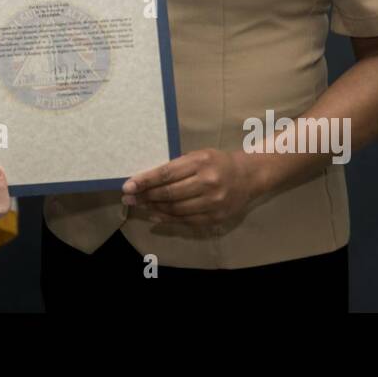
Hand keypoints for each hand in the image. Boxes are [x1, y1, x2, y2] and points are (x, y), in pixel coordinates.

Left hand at [121, 148, 260, 228]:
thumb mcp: (198, 155)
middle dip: (145, 196)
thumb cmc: (217, 162)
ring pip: (176, 209)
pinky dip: (168, 219)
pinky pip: (186, 220)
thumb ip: (176, 166)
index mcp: (201, 162)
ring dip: (154, 208)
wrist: (248, 176)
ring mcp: (213, 202)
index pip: (166, 173)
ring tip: (140, 206)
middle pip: (169, 193)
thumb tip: (147, 179)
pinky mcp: (216, 217)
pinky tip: (155, 216)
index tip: (128, 185)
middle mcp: (208, 182)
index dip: (145, 181)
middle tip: (128, 198)